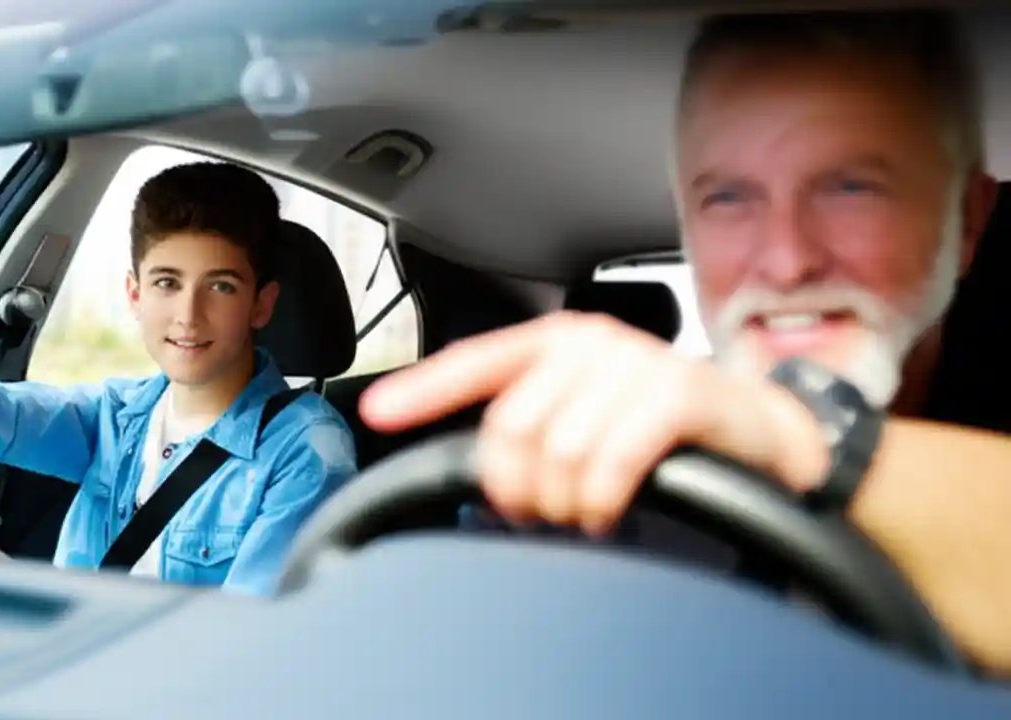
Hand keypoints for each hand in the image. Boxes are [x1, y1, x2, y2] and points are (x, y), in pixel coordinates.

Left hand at [359, 311, 830, 534]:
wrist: (752, 428)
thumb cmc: (659, 423)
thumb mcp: (585, 409)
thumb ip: (532, 421)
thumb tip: (478, 468)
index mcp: (557, 340)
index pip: (474, 362)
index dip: (421, 389)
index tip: (376, 412)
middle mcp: (589, 342)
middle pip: (511, 427)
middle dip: (515, 487)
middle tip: (536, 514)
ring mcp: (635, 364)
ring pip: (558, 452)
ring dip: (563, 504)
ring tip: (581, 514)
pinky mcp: (677, 395)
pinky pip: (611, 462)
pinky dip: (601, 501)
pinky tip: (607, 512)